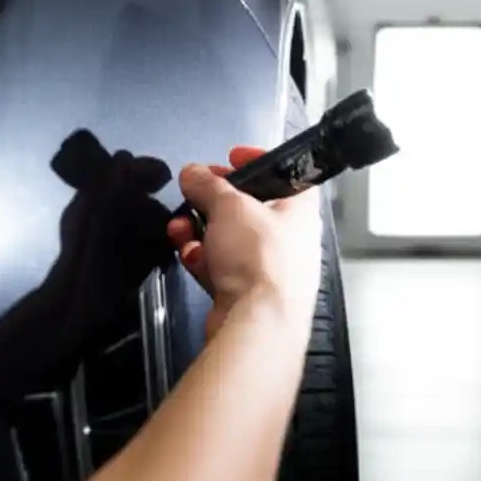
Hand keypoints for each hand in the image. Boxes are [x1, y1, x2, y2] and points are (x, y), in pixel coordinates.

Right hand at [166, 147, 321, 339]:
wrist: (257, 323)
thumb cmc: (257, 254)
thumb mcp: (230, 206)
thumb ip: (208, 184)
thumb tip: (192, 172)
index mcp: (300, 210)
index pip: (284, 174)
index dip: (257, 161)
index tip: (231, 157)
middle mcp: (289, 238)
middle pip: (247, 208)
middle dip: (212, 201)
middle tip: (192, 193)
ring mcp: (268, 268)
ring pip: (228, 238)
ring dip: (199, 230)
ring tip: (180, 229)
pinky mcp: (245, 293)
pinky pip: (220, 266)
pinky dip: (203, 259)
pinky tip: (190, 257)